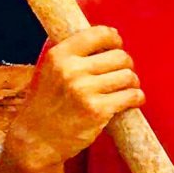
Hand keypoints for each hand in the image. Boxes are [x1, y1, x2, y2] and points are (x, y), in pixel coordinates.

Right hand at [5, 26, 142, 172]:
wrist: (36, 139)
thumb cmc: (47, 104)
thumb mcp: (50, 71)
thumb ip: (73, 54)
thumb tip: (107, 36)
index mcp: (59, 55)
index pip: (99, 34)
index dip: (115, 40)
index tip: (117, 46)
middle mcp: (71, 70)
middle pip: (120, 56)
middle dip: (126, 65)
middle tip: (121, 74)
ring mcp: (84, 90)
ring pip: (129, 76)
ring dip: (132, 83)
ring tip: (125, 90)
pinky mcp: (97, 110)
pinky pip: (132, 96)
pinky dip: (137, 98)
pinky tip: (131, 101)